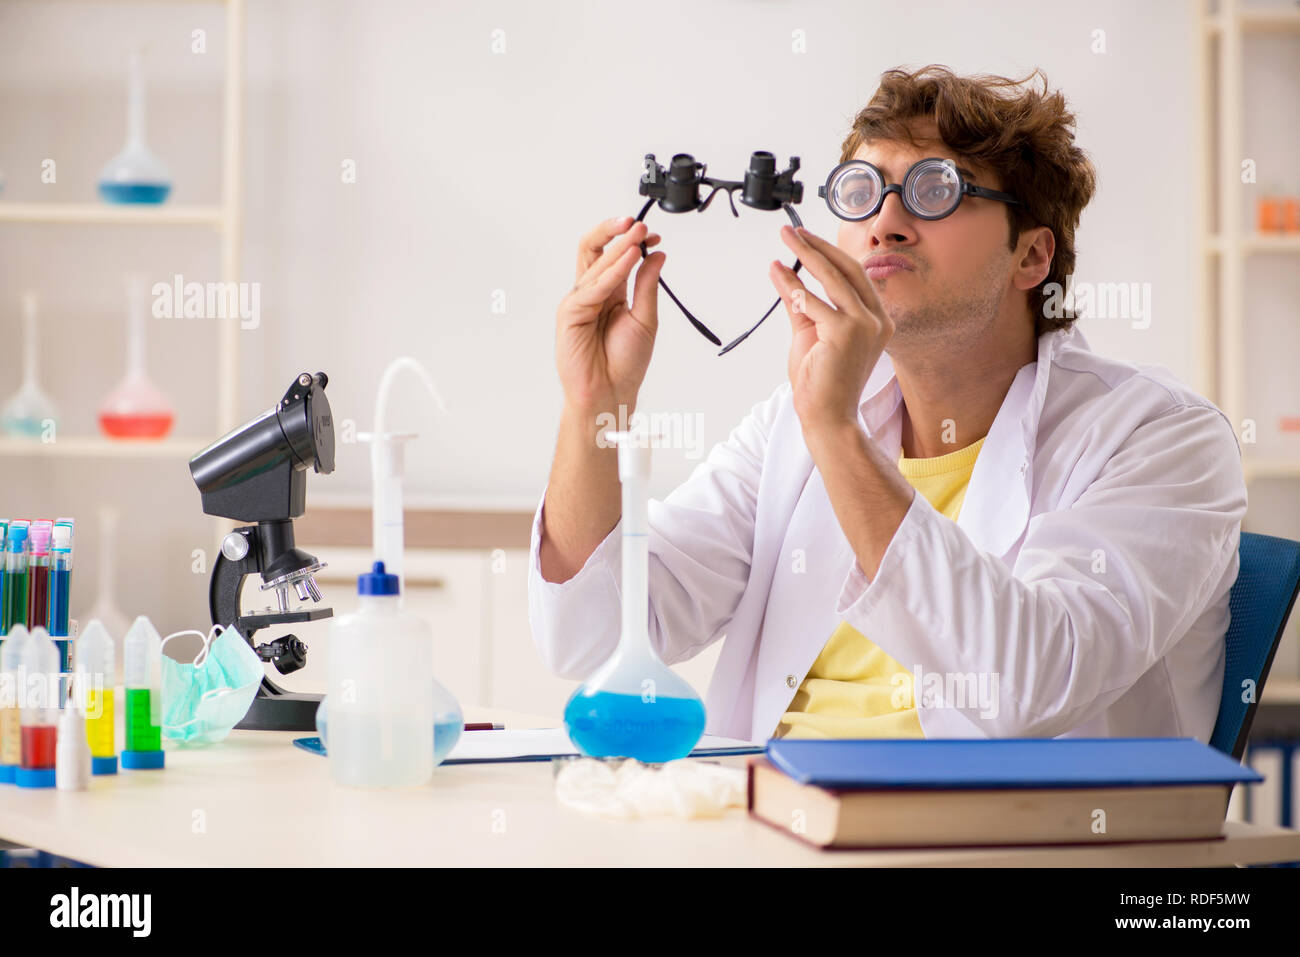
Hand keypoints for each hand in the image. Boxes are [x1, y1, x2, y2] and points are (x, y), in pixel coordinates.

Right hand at [556, 216, 664, 412]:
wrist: (611, 392)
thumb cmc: (625, 363)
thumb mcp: (645, 318)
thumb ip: (647, 286)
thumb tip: (657, 256)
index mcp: (611, 293)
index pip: (616, 256)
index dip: (632, 242)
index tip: (654, 236)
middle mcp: (593, 293)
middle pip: (594, 250)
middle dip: (616, 233)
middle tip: (639, 225)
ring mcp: (579, 302)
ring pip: (594, 264)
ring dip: (619, 248)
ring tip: (639, 237)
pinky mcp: (570, 313)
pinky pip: (591, 288)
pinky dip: (611, 272)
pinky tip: (629, 260)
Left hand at [769, 225, 892, 441]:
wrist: (827, 417)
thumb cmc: (820, 382)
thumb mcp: (809, 333)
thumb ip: (799, 300)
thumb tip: (781, 269)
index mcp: (876, 320)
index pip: (855, 276)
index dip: (830, 254)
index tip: (805, 239)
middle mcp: (878, 320)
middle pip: (849, 269)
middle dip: (819, 246)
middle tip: (793, 231)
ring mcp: (866, 325)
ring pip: (833, 279)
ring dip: (807, 254)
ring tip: (786, 239)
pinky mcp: (846, 333)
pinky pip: (814, 303)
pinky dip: (794, 288)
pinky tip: (779, 275)